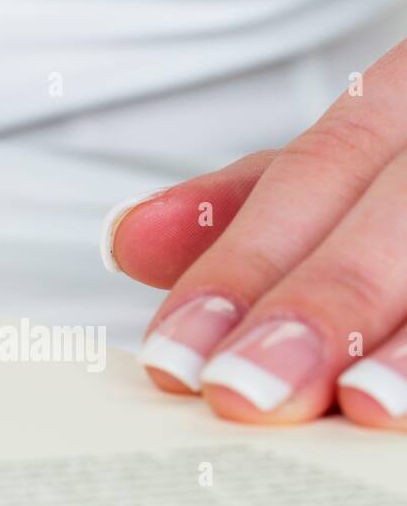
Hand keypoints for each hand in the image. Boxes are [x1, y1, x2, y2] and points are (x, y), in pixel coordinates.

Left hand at [104, 48, 406, 429]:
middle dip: (320, 304)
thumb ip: (248, 203)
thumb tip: (128, 236)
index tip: (175, 352)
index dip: (241, 262)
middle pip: (394, 212)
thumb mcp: (350, 166)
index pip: (312, 175)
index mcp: (404, 100)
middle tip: (243, 389)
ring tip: (359, 405)